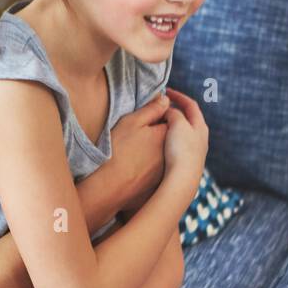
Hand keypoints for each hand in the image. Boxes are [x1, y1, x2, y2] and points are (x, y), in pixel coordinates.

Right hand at [107, 94, 169, 212]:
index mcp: (171, 133)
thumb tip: (165, 100)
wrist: (112, 187)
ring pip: (163, 149)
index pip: (171, 116)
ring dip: (154, 145)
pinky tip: (133, 162)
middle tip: (138, 128)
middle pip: (169, 133)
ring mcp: (168, 167)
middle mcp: (174, 151)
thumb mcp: (133, 122)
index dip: (158, 112)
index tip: (145, 112)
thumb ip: (152, 108)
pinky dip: (149, 160)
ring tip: (133, 146)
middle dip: (158, 128)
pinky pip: (157, 164)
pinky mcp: (160, 180)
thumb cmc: (120, 151)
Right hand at [161, 87, 207, 188]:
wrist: (182, 180)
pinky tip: (158, 144)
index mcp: (200, 126)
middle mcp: (200, 139)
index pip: (191, 105)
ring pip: (182, 133)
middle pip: (188, 119)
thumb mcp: (177, 124)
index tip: (166, 91)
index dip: (178, 96)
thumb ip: (173, 113)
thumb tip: (169, 109)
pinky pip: (176, 145)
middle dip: (176, 111)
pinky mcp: (185, 164)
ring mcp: (194, 153)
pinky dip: (168, 139)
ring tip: (158, 124)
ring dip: (171, 126)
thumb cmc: (180, 151)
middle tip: (162, 107)